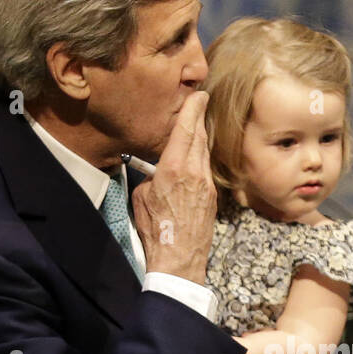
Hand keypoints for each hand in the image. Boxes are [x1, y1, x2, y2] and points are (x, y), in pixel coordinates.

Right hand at [130, 90, 216, 282]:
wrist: (179, 259)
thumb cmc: (155, 230)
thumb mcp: (141, 197)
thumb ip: (149, 177)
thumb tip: (154, 171)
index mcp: (173, 169)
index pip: (185, 130)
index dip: (193, 109)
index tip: (198, 94)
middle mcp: (194, 172)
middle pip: (199, 136)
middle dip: (199, 118)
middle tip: (199, 103)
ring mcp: (206, 185)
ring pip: (205, 152)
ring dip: (201, 137)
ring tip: (197, 125)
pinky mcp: (212, 197)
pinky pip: (207, 169)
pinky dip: (202, 157)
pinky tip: (196, 156)